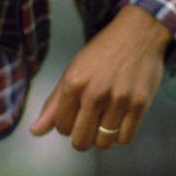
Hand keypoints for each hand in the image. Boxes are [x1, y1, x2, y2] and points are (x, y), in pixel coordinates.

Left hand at [30, 3, 171, 149]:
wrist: (139, 33)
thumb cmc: (103, 52)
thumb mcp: (73, 71)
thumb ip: (54, 103)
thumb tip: (35, 132)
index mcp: (73, 84)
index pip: (62, 127)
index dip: (68, 124)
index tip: (76, 115)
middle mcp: (94, 94)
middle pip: (80, 141)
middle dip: (83, 137)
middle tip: (90, 123)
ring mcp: (118, 100)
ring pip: (103, 143)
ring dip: (103, 137)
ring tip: (107, 120)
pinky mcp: (139, 104)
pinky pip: (125, 139)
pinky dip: (121, 135)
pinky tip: (120, 120)